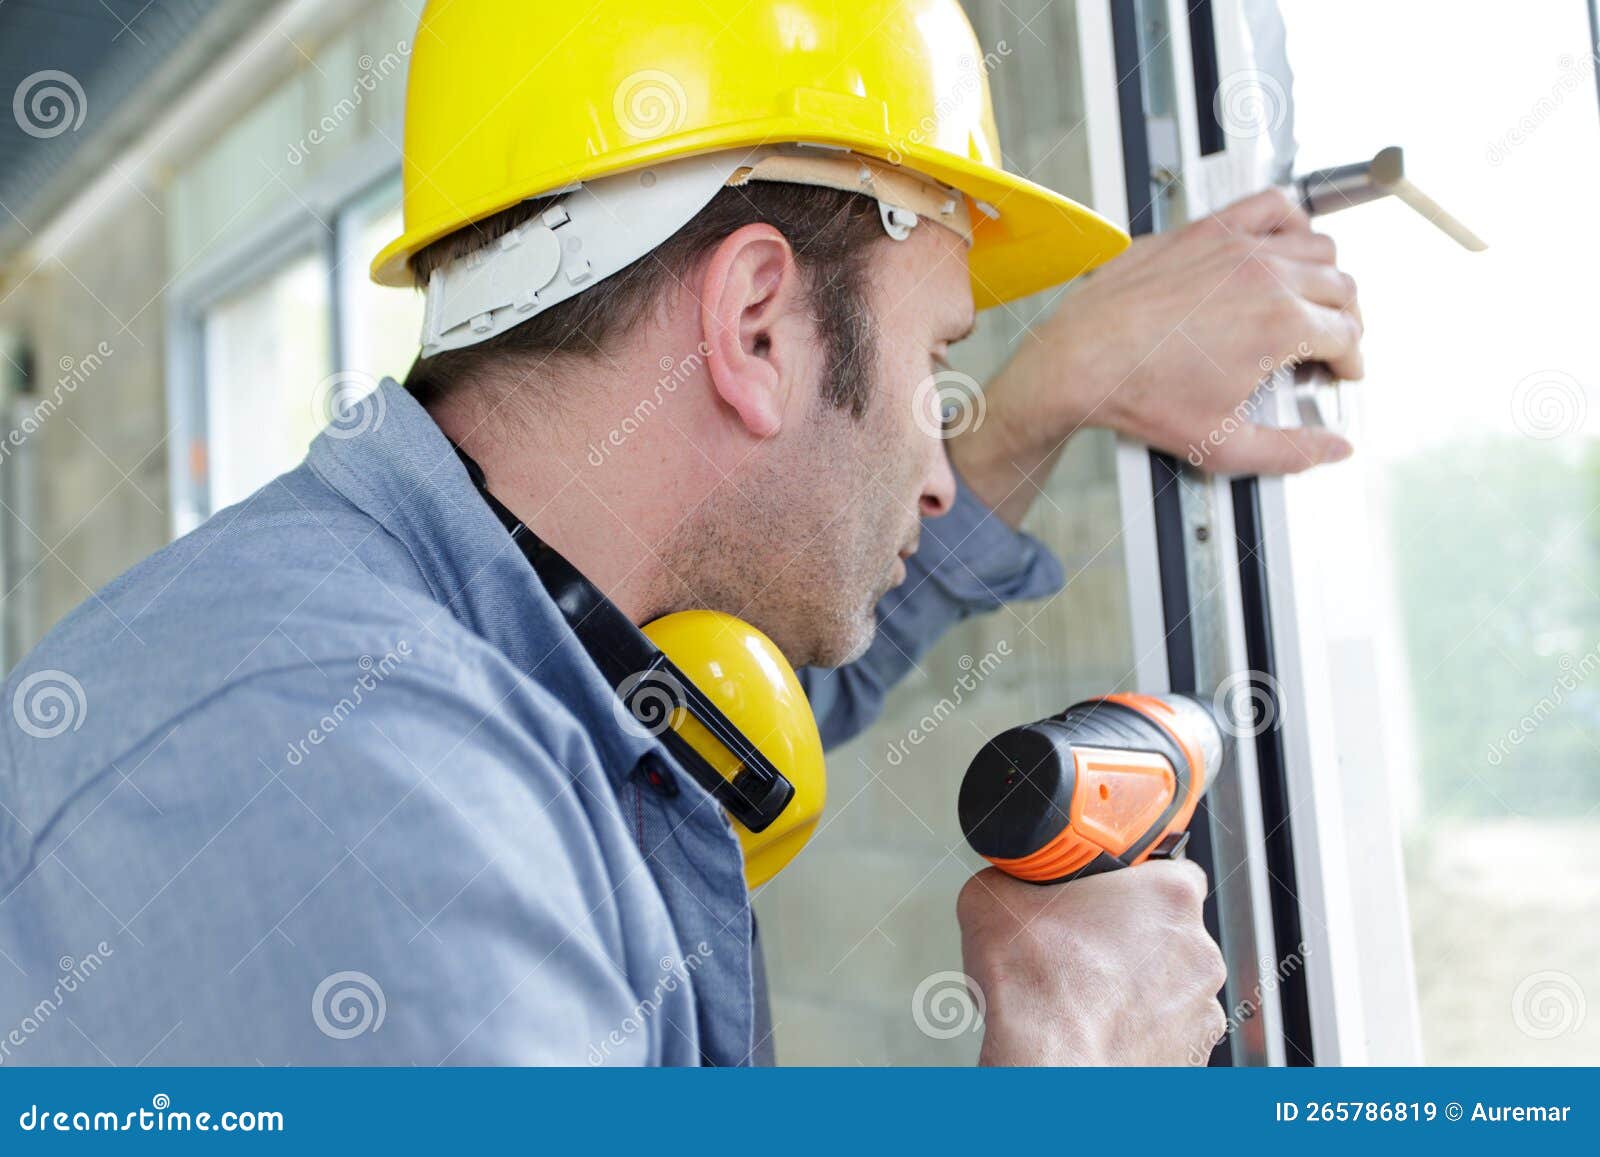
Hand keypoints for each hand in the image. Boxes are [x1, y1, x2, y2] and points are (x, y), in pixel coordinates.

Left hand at [950, 187, 1362, 524]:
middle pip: (1342, 288)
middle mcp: (1265, 276)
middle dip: (1346, 321)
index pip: (1348, 335)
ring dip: (1327, 276)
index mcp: (1280, 325)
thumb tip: (1333, 449)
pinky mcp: (1205, 232)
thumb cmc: (1137, 394)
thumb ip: (1291, 451)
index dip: (1351, 361)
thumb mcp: (1222, 445)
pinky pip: (1270, 206)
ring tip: (1313, 304)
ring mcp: (1235, 247)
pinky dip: (1292, 221)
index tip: (1340, 372)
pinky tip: (1286, 244)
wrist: (1080, 360)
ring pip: (1317, 246)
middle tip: (1331, 346)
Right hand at [956, 861, 1227, 1065]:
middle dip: (1132, 937)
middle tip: (1084, 945)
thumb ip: (1012, 877)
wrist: (1048, 1069)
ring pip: (1170, 985)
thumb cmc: (1038, 991)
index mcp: (1170, 898)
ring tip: (1086, 995)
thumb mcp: (993, 898)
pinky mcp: (1193, 1057)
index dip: (1137, 880)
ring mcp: (1201, 1009)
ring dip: (1138, 986)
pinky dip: (1139, 1031)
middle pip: (1169, 931)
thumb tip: (1004, 879)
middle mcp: (1198, 951)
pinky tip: (1098, 1029)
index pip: (1173, 868)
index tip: (1109, 891)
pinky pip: (1166, 1033)